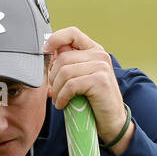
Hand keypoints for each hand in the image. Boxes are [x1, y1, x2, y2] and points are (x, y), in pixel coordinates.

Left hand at [44, 26, 133, 152]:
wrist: (111, 122)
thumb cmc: (93, 101)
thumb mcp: (80, 78)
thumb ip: (69, 64)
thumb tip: (49, 53)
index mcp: (94, 50)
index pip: (72, 33)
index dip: (55, 38)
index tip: (45, 50)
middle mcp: (100, 55)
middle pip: (63, 57)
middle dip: (53, 77)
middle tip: (54, 91)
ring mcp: (101, 67)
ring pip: (65, 72)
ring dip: (57, 89)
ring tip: (59, 100)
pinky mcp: (100, 81)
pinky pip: (70, 85)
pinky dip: (62, 97)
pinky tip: (62, 104)